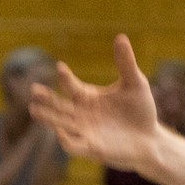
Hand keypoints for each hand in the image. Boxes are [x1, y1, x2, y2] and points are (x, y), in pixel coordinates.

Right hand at [31, 40, 166, 172]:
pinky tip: (60, 132)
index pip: (71, 86)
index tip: (60, 67)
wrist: (150, 138)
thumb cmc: (140, 110)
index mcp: (88, 97)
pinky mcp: (93, 148)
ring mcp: (85, 132)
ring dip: (48, 118)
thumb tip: (121, 36)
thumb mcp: (135, 84)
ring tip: (34, 109)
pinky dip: (66, 140)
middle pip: (59, 105)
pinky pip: (74, 145)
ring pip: (60, 124)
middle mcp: (82, 114)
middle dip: (46, 99)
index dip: (65, 77)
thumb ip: (125, 63)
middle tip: (34, 90)